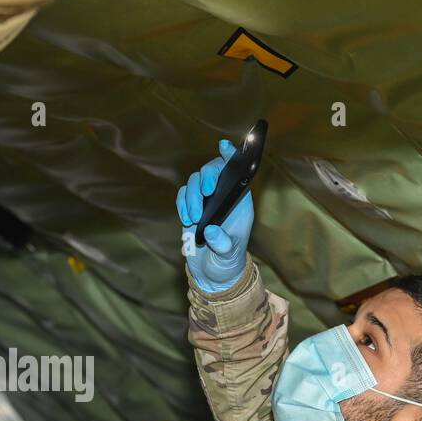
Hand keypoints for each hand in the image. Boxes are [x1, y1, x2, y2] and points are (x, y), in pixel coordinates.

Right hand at [176, 138, 253, 291]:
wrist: (213, 273)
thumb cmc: (227, 261)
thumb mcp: (229, 255)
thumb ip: (222, 244)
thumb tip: (209, 232)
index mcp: (239, 201)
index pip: (237, 171)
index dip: (232, 156)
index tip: (224, 147)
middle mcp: (222, 196)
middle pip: (212, 171)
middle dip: (206, 178)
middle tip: (205, 194)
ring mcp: (205, 202)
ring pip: (195, 182)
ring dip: (191, 197)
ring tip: (193, 219)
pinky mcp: (190, 209)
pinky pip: (183, 196)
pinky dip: (182, 204)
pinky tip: (186, 220)